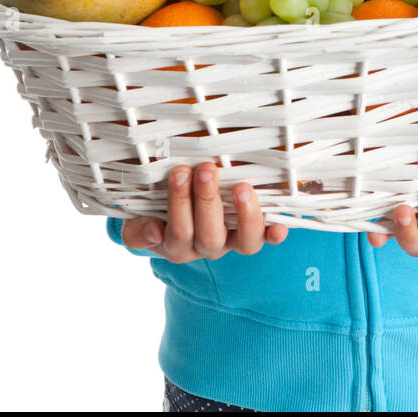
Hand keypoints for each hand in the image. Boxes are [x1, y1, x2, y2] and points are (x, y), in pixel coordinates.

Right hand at [121, 162, 288, 261]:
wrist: (177, 214)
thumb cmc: (157, 207)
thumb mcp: (140, 217)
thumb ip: (138, 227)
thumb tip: (152, 230)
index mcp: (176, 244)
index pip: (177, 232)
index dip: (179, 205)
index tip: (179, 173)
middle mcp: (205, 247)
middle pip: (208, 235)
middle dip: (206, 199)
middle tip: (204, 168)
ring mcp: (232, 242)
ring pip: (243, 242)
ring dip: (244, 215)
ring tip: (241, 187)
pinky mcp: (252, 235)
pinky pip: (266, 238)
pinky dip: (273, 233)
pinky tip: (279, 225)